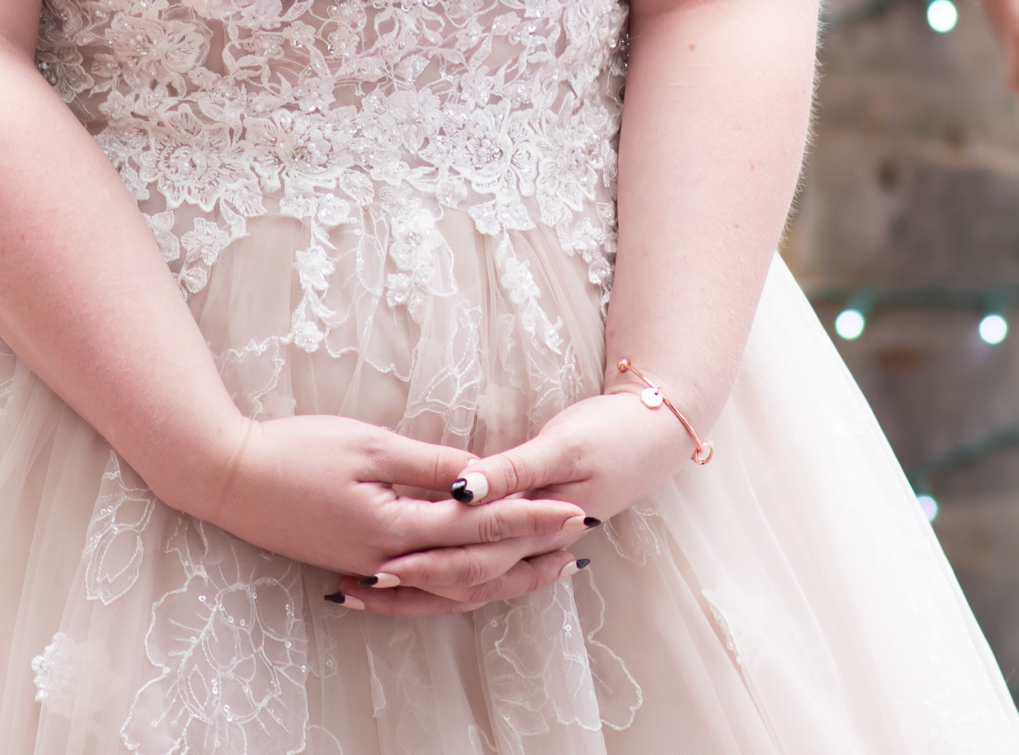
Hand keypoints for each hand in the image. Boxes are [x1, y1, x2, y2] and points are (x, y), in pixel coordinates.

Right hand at [179, 414, 587, 604]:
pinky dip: (458, 582)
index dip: (530, 517)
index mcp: (395, 526)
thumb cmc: (295, 450)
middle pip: (474, 564)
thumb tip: (482, 474)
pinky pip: (422, 586)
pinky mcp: (356, 565)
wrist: (227, 478)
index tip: (574, 510)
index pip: (479, 525)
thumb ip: (428, 464)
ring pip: (451, 584)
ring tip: (543, 566)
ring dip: (501, 574)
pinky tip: (476, 574)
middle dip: (529, 552)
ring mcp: (371, 567)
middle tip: (577, 541)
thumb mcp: (368, 444)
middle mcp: (389, 558)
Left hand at [335, 392, 685, 617]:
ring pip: (474, 576)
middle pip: (466, 574)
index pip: (473, 554)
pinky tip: (425, 569)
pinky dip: (454, 569)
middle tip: (361, 587)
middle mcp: (533, 541)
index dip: (426, 562)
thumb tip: (461, 491)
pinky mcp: (535, 526)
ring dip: (429, 585)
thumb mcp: (562, 445)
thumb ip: (512, 470)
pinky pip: (488, 560)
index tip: (381, 565)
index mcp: (538, 522)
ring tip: (376, 589)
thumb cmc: (611, 432)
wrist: (657, 430)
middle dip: (415, 584)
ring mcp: (535, 538)